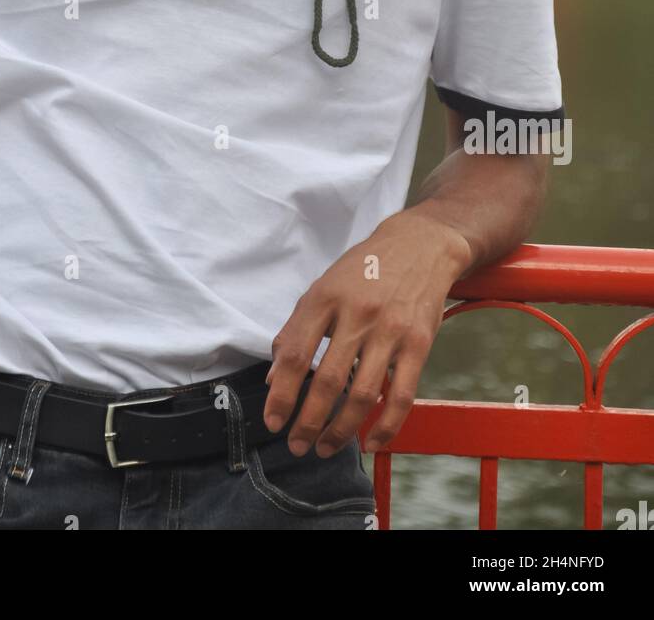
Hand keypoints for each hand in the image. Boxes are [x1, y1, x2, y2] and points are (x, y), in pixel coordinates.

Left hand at [262, 208, 471, 458]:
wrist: (419, 245)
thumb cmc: (363, 270)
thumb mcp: (322, 287)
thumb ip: (296, 330)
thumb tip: (274, 379)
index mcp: (325, 297)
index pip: (296, 354)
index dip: (281, 394)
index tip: (273, 421)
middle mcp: (357, 313)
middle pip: (327, 381)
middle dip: (307, 422)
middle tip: (297, 446)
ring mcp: (390, 329)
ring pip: (362, 394)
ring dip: (340, 430)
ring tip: (325, 447)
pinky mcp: (419, 343)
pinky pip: (401, 396)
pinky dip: (386, 427)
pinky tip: (370, 442)